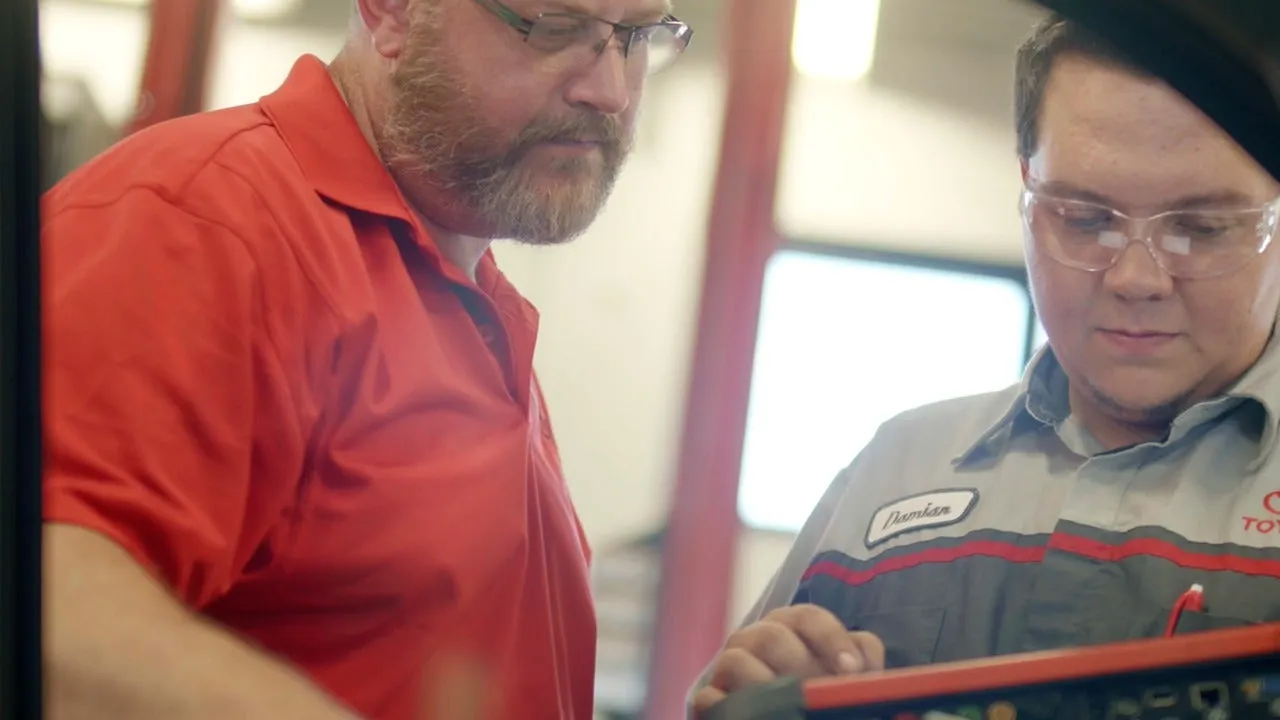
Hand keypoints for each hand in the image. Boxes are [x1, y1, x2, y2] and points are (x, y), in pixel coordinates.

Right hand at [692, 604, 884, 715]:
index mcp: (790, 627)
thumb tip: (866, 667)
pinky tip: (751, 718)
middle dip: (798, 665)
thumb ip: (860, 657)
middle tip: (817, 691)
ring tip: (785, 707)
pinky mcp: (709, 699)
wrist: (784, 711)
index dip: (831, 639)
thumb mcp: (842, 672)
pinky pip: (707, 698)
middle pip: (770, 636)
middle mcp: (756, 640)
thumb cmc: (813, 688)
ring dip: (763, 686)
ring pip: (735, 660)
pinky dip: (725, 707)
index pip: (808, 617)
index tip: (851, 670)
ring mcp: (728, 668)